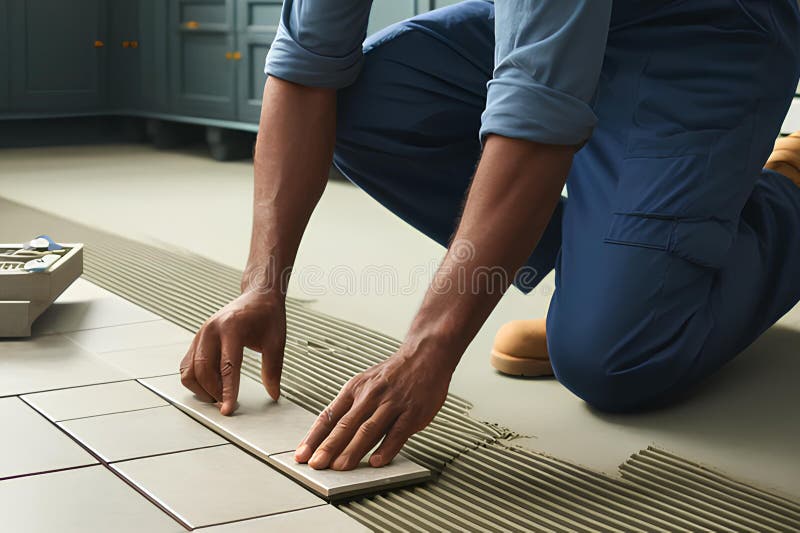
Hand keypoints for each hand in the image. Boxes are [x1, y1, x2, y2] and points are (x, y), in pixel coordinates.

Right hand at [180, 290, 285, 414]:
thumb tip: (273, 394)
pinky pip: (187, 364)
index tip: (228, 409)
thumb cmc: (267, 315)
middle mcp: (211, 330)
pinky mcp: (197, 339)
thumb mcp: (276, 342)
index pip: (227, 366)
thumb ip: (273, 369)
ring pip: (189, 369)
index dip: (227, 390)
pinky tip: (212, 385)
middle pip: (203, 370)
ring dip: (200, 388)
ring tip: (218, 396)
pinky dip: (195, 379)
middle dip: (212, 392)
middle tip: (225, 405)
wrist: (258, 295)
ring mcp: (201, 334)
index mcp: (232, 328)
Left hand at [294, 347, 452, 469]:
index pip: (329, 416)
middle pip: (346, 424)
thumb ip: (352, 408)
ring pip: (368, 430)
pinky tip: (376, 461)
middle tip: (316, 464)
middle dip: (329, 447)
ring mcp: (392, 404)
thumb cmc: (395, 373)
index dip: (314, 437)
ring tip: (340, 467)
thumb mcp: (366, 383)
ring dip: (352, 450)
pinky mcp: (412, 412)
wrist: (425, 355)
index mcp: (356, 388)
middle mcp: (371, 395)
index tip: (302, 454)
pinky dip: (386, 448)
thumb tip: (332, 435)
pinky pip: (397, 433)